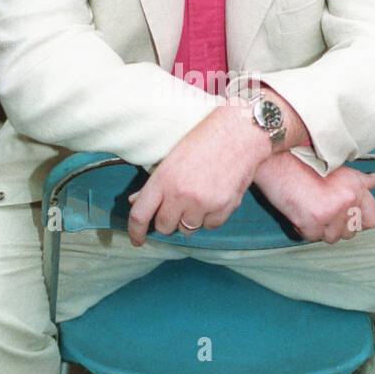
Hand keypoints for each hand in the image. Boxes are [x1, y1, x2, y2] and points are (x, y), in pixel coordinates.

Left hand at [126, 102, 269, 245]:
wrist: (239, 133)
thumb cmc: (203, 141)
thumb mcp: (172, 159)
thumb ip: (153, 184)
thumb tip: (135, 201)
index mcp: (163, 180)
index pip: (140, 215)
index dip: (135, 232)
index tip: (137, 240)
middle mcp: (181, 194)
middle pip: (164, 227)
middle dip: (168, 220)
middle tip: (178, 205)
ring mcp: (203, 203)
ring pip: (188, 229)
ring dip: (190, 219)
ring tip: (199, 197)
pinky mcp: (223, 207)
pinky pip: (210, 226)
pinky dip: (210, 217)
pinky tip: (214, 197)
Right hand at [252, 150, 374, 243]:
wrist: (276, 161)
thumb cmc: (303, 162)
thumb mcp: (338, 166)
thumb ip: (359, 180)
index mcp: (356, 187)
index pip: (373, 220)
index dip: (359, 222)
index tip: (347, 217)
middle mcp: (349, 201)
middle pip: (351, 233)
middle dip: (337, 226)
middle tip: (322, 210)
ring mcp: (332, 213)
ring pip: (332, 238)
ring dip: (320, 229)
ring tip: (309, 209)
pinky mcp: (313, 222)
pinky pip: (312, 238)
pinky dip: (304, 229)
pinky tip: (298, 213)